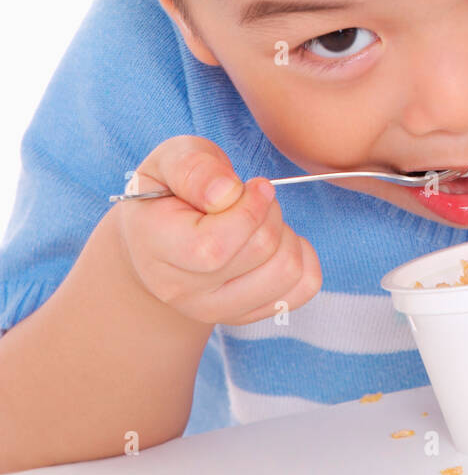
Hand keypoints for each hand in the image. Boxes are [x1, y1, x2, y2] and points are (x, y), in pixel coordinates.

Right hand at [116, 135, 321, 325]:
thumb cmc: (169, 193)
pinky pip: (303, 287)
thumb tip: (227, 193)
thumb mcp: (170, 160)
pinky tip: (277, 241)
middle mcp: (183, 291)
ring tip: (260, 220)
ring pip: (287, 272)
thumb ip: (193, 168)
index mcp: (156, 247)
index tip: (254, 185)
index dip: (250, 210)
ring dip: (286, 234)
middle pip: (261, 251)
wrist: (157, 242)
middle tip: (252, 197)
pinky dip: (303, 257)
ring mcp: (214, 310)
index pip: (215, 247)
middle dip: (269, 210)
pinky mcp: (245, 314)